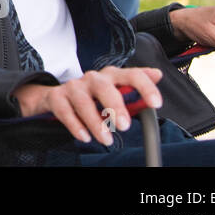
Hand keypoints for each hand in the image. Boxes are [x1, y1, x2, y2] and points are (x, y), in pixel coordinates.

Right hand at [13, 67, 163, 145]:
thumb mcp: (117, 93)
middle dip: (115, 106)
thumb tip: (158, 74)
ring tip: (106, 139)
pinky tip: (85, 137)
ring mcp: (73, 87)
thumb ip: (136, 89)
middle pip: (104, 87)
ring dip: (95, 121)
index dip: (145, 87)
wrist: (59, 96)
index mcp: (112, 76)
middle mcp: (92, 78)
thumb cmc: (95, 97)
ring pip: (83, 101)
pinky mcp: (57, 98)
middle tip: (124, 126)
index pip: (131, 74)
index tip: (156, 104)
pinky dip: (75, 125)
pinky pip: (65, 111)